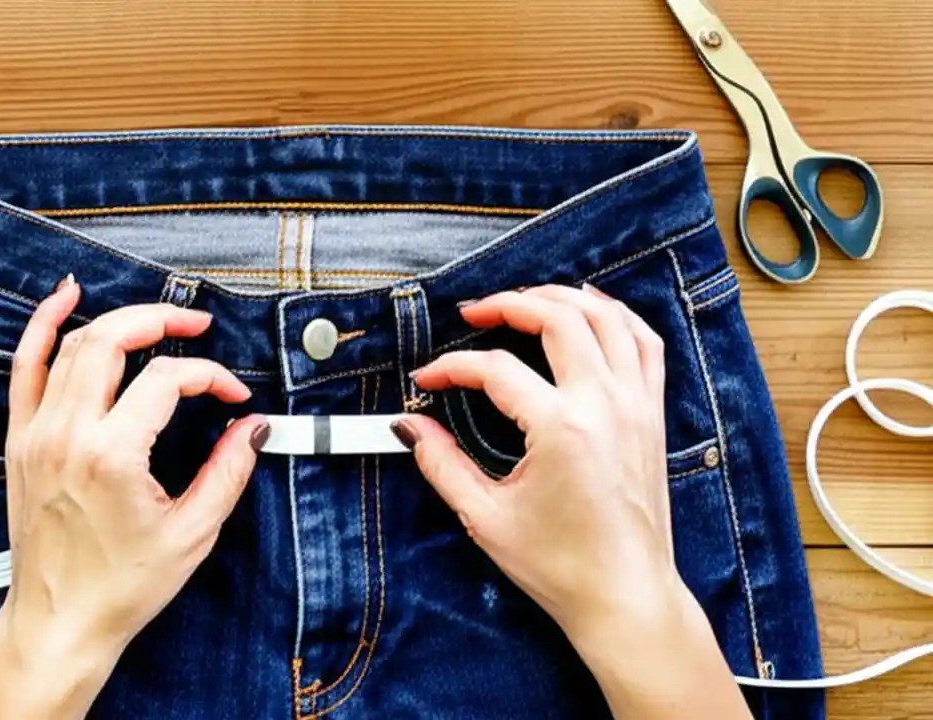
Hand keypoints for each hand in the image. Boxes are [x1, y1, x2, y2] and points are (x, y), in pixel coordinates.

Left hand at [0, 277, 268, 719]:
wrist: (60, 622)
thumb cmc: (120, 587)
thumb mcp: (192, 533)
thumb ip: (228, 471)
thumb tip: (251, 428)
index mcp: (111, 456)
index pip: (166, 381)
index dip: (208, 377)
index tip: (231, 394)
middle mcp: (67, 435)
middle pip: (111, 340)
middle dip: (161, 320)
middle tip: (196, 326)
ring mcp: (37, 434)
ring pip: (71, 344)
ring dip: (116, 319)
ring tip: (153, 317)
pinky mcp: (21, 440)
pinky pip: (24, 366)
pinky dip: (43, 325)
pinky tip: (64, 297)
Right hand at [395, 283, 749, 719]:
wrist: (624, 595)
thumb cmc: (561, 566)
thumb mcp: (485, 518)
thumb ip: (442, 463)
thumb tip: (411, 427)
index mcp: (561, 429)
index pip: (494, 369)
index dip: (451, 368)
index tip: (429, 379)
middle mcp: (603, 406)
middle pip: (558, 317)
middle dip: (509, 304)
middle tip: (476, 311)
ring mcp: (635, 406)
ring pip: (607, 318)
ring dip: (564, 298)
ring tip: (528, 300)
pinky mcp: (651, 416)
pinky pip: (645, 344)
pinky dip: (618, 317)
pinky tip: (592, 313)